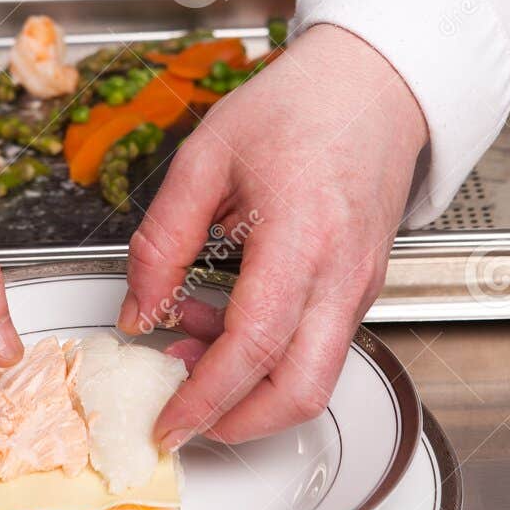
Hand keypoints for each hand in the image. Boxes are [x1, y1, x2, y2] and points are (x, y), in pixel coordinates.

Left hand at [119, 24, 427, 447]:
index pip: (256, 344)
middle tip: (182, 414)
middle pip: (300, 390)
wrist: (372, 85)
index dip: (207, 396)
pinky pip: (319, 348)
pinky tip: (225, 318)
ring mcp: (359, 287)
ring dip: (249, 387)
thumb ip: (162, 240)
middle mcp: (341, 273)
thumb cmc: (298, 106)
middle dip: (237, 424)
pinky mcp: (361, 290)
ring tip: (191, 344)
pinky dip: (270, 358)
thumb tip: (137, 308)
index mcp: (301, 235)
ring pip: (313, 378)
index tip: (167, 420)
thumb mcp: (205, 159)